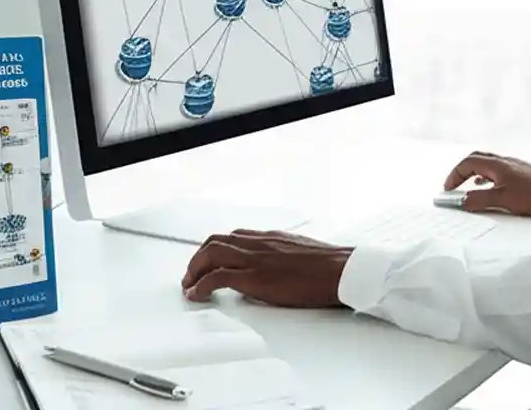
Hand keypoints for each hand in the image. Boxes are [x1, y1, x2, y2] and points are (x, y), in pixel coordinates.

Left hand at [180, 229, 352, 307]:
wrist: (341, 270)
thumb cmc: (330, 265)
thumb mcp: (303, 252)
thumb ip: (285, 256)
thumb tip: (279, 267)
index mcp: (271, 237)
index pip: (234, 235)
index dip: (216, 248)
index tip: (209, 260)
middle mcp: (259, 243)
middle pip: (215, 241)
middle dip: (198, 258)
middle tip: (192, 274)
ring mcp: (255, 258)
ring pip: (210, 253)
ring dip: (194, 269)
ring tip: (189, 285)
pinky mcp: (254, 277)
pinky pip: (217, 277)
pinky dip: (201, 285)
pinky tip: (197, 295)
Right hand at [443, 150, 530, 216]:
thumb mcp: (502, 200)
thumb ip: (478, 200)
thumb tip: (460, 201)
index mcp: (498, 164)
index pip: (467, 162)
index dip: (454, 176)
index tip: (447, 190)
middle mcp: (506, 161)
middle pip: (477, 159)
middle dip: (462, 171)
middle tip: (454, 186)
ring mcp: (516, 166)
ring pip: (489, 165)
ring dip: (475, 175)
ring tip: (470, 189)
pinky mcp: (525, 174)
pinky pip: (500, 172)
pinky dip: (489, 179)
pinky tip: (493, 190)